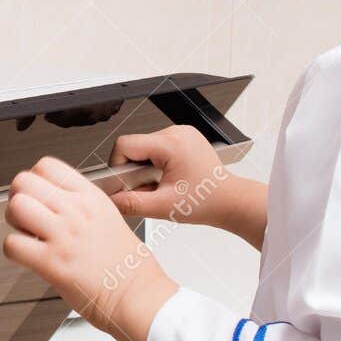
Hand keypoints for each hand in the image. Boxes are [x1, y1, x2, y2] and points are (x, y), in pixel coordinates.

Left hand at [2, 156, 178, 340]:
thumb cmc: (129, 267)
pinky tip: (28, 257)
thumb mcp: (109, 219)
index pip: (47, 165)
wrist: (138, 296)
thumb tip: (54, 203)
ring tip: (27, 235)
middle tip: (27, 215)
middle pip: (24, 181)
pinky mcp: (51, 262)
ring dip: (14, 222)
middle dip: (19, 197)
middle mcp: (76, 211)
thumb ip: (81, 207)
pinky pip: (12, 244)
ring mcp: (63, 235)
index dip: (35, 179)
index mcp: (91, 198)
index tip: (37, 195)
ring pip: (15, 207)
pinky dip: (13, 251)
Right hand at [109, 126, 267, 249]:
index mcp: (171, 144)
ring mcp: (181, 133)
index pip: (125, 144)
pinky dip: (155, 163)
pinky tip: (167, 178)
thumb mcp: (163, 207)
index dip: (118, 166)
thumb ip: (131, 203)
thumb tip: (111, 200)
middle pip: (135, 145)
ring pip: (144, 146)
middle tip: (149, 188)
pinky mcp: (184, 138)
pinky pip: (157, 146)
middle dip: (135, 170)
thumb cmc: (205, 201)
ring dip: (145, 167)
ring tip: (160, 184)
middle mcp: (176, 133)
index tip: (127, 184)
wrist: (229, 201)